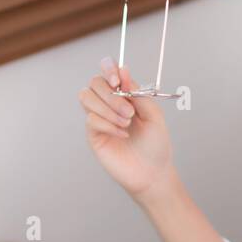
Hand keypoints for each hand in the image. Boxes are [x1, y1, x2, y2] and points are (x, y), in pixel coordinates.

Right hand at [78, 56, 174, 202]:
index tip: (117, 79)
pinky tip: (122, 135)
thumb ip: (138, 93)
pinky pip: (91, 119)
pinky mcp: (94, 134)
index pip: (107, 71)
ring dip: (108, 109)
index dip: (108, 68)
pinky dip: (108, 125)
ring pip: (86, 97)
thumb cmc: (155, 144)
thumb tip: (123, 70)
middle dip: (111, 95)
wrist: (152, 172)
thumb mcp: (154, 115)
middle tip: (130, 113)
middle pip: (94, 83)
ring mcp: (99, 118)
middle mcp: (109, 103)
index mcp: (124, 94)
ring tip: (127, 124)